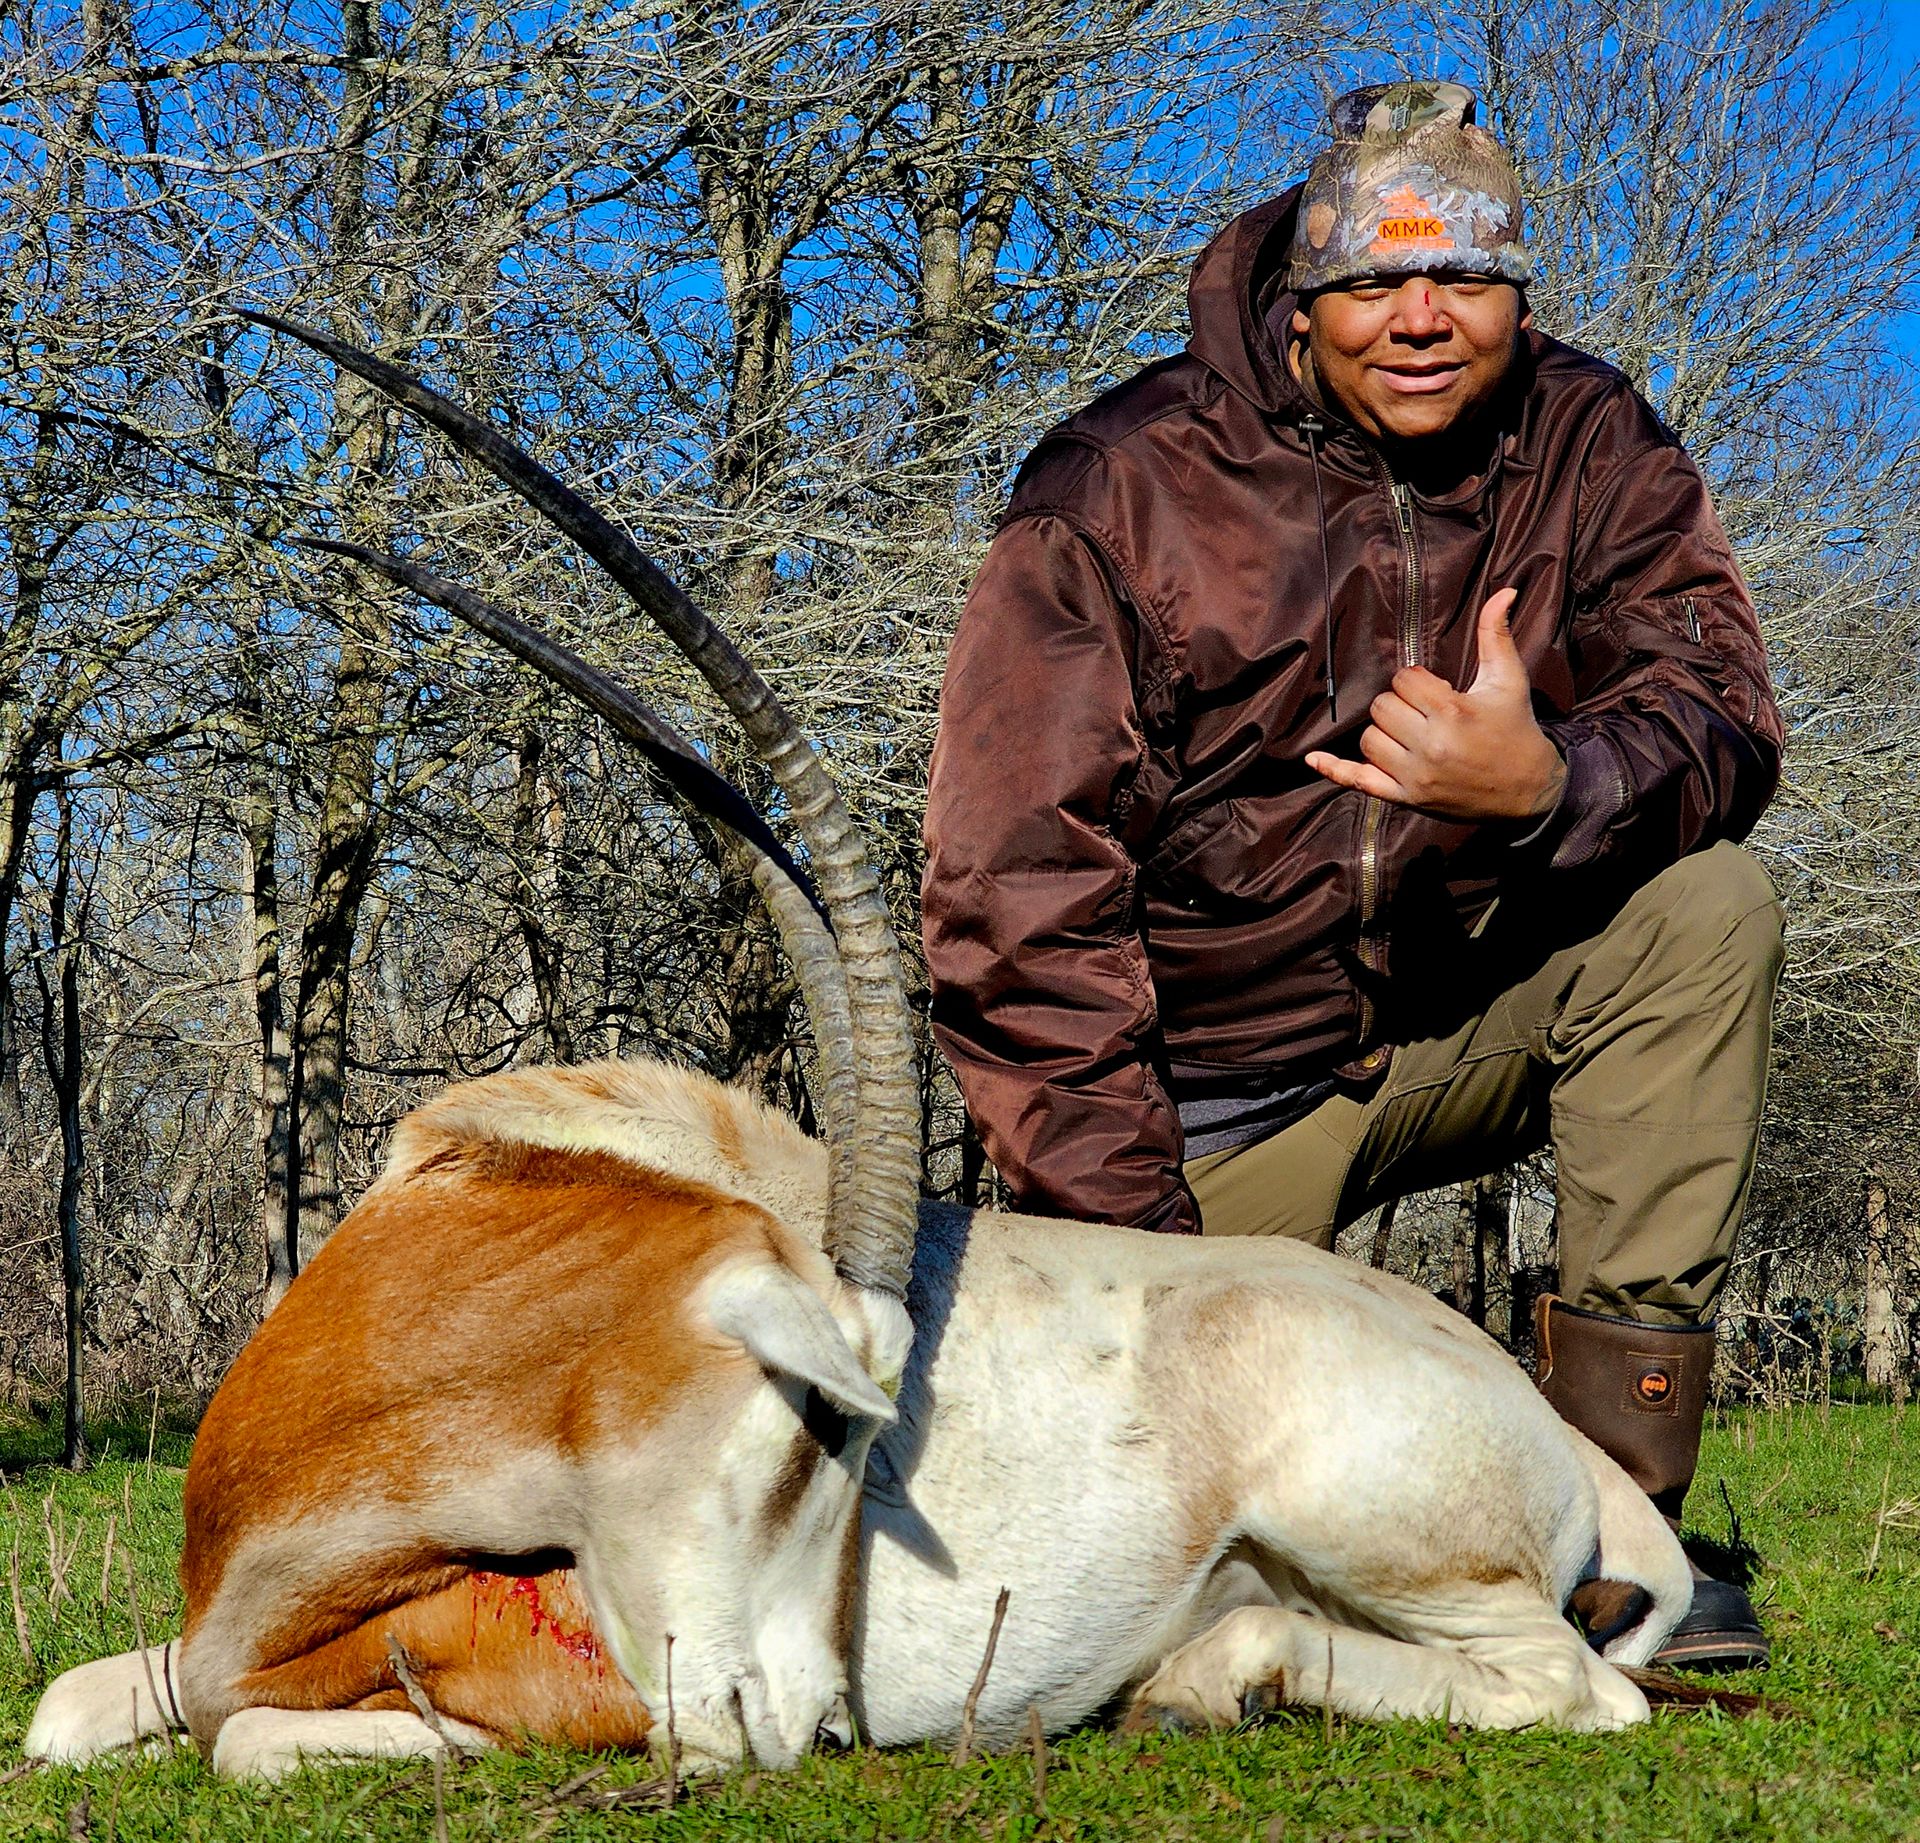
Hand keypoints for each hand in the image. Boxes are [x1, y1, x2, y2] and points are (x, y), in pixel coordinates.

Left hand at [1305, 587, 1567, 821]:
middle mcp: (1430, 745)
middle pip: (1381, 708)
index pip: (1403, 681)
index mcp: (1452, 711)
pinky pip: (1359, 782)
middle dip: (1399, 705)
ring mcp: (1415, 775)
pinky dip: (1334, 770)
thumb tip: (1503, 590)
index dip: (1416, 682)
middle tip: (1424, 713)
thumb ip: (1496, 634)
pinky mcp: (1406, 798)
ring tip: (1411, 734)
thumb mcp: (1509, 680)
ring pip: (1369, 740)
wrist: (1529, 790)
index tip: (1437, 692)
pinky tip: (1313, 759)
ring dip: (1383, 732)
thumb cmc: (1516, 728)